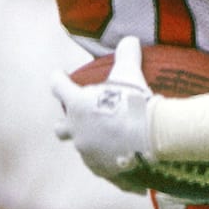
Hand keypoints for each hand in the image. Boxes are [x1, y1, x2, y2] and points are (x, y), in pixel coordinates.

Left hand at [51, 36, 155, 185]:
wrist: (151, 136)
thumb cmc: (135, 101)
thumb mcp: (130, 73)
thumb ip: (127, 55)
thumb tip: (130, 39)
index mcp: (76, 104)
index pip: (57, 86)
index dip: (58, 78)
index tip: (59, 74)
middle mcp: (76, 131)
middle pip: (61, 128)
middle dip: (67, 124)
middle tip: (80, 118)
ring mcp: (88, 153)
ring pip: (84, 148)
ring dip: (92, 142)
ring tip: (110, 139)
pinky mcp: (103, 170)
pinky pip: (104, 167)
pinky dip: (111, 162)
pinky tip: (123, 159)